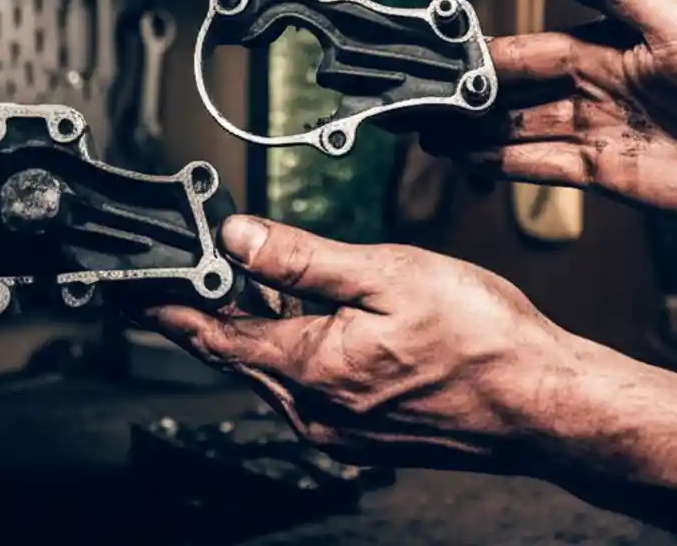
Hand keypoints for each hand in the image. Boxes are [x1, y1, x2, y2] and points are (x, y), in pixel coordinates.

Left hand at [140, 215, 570, 467]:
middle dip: (214, 312)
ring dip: (258, 333)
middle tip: (202, 269)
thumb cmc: (483, 340)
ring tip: (263, 289)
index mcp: (311, 368)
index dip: (167, 306)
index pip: (211, 334)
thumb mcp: (387, 274)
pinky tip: (319, 328)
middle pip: (238, 357)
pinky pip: (307, 392)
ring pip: (273, 375)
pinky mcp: (365, 437)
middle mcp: (316, 411)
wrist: (542, 405)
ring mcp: (341, 430)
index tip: (134, 290)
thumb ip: (302, 260)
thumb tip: (239, 238)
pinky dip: (296, 356)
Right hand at [424, 0, 676, 221]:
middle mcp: (600, 84)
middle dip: (469, 97)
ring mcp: (603, 130)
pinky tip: (471, 162)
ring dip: (476, 134)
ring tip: (429, 135)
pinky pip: (546, 168)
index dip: (485, 53)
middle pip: (517, 91)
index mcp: (613, 41)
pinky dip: (507, 165)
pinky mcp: (611, 173)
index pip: (531, 46)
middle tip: (418, 103)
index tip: (441, 55)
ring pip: (522, 130)